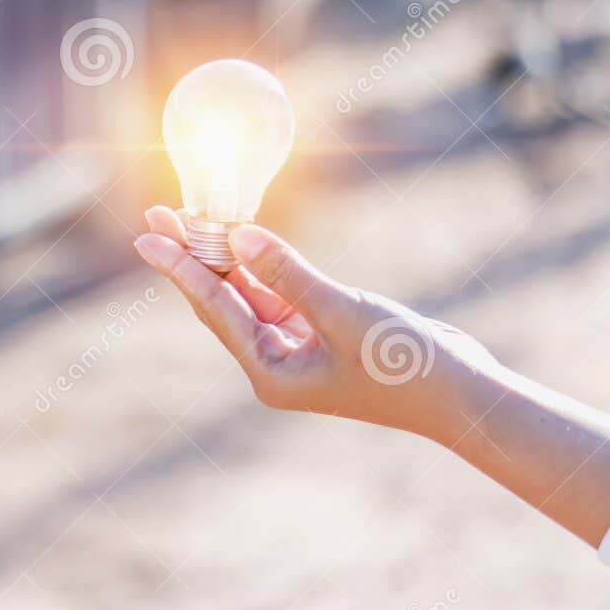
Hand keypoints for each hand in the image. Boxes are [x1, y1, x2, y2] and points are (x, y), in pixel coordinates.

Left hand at [133, 207, 495, 435]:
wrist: (463, 396)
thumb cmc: (405, 363)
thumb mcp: (342, 312)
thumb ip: (288, 273)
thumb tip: (236, 235)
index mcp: (271, 372)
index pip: (215, 307)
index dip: (179, 266)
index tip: (146, 233)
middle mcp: (275, 364)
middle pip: (221, 301)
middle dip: (190, 256)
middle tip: (157, 213)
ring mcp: (297, 350)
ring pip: (247, 295)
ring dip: (222, 257)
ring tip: (186, 217)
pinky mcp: (322, 334)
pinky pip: (278, 295)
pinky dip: (261, 266)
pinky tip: (239, 238)